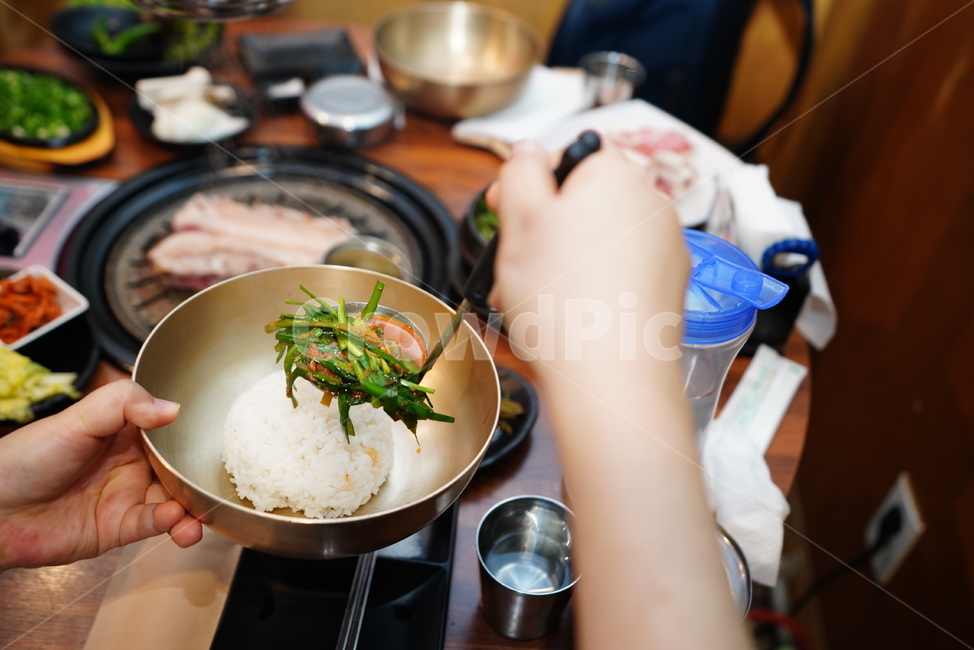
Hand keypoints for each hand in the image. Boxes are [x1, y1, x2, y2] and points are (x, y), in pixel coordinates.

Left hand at [0, 380, 202, 570]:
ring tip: (201, 514)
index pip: (169, 428)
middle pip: (178, 467)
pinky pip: (153, 524)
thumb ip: (124, 404)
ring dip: (192, 507)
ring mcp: (126, 495)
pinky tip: (173, 518)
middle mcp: (130, 462)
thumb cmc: (25, 458)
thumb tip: (173, 408)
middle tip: (217, 482)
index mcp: (124, 431)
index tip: (214, 438)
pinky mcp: (118, 528)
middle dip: (199, 476)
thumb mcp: (76, 418)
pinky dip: (169, 523)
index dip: (191, 433)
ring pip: (174, 499)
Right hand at [486, 139, 688, 369]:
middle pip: (583, 204)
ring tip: (524, 300)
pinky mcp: (665, 294)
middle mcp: (651, 208)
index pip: (572, 155)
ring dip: (556, 264)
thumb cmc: (564, 301)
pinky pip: (616, 278)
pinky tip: (557, 319)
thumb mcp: (521, 220)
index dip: (530, 180)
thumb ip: (521, 172)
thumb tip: (529, 153)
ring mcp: (665, 253)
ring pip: (596, 245)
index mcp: (617, 177)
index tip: (502, 207)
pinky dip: (586, 289)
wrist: (611, 382)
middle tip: (508, 262)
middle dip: (540, 230)